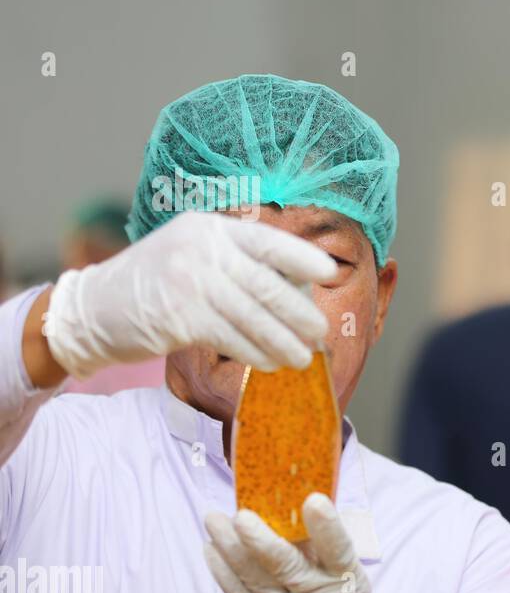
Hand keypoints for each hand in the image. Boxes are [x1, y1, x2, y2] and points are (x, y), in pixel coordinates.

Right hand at [44, 211, 335, 378]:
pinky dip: (256, 354)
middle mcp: (201, 250)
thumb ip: (238, 263)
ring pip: (253, 316)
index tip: (331, 273)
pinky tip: (271, 363)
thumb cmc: (157, 284)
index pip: (267, 240)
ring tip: (304, 357)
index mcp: (211, 229)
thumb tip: (298, 291)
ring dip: (284, 341)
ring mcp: (188, 283)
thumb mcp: (195, 254)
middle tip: (321, 332)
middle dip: (300, 313)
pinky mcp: (178, 317)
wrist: (93, 308)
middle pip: (266, 284)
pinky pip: (231, 339)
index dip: (303, 258)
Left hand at [203, 492, 369, 592]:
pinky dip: (222, 571)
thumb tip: (288, 500)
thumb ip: (321, 545)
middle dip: (262, 540)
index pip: (338, 550)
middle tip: (241, 517)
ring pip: (254, 578)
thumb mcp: (341, 575)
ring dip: (230, 547)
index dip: (327, 527)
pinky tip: (212, 548)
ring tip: (214, 520)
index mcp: (347, 581)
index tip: (314, 501)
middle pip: (287, 567)